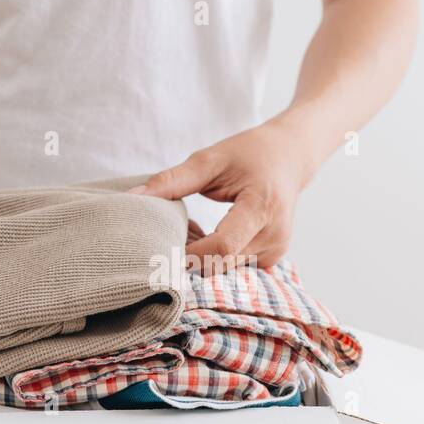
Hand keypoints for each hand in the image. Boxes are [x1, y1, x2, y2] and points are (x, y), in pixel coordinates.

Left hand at [132, 117, 318, 271]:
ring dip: (201, 259)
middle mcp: (274, 236)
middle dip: (190, 256)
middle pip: (221, 263)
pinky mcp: (271, 259)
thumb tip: (132, 198)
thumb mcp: (210, 159)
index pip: (222, 246)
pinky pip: (233, 268)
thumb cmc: (250, 153)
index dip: (190, 252)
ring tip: (190, 233)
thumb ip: (172, 181)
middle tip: (169, 236)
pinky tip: (207, 239)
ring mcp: (275, 251)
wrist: (290, 157)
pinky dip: (215, 259)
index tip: (162, 245)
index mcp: (262, 207)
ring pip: (225, 270)